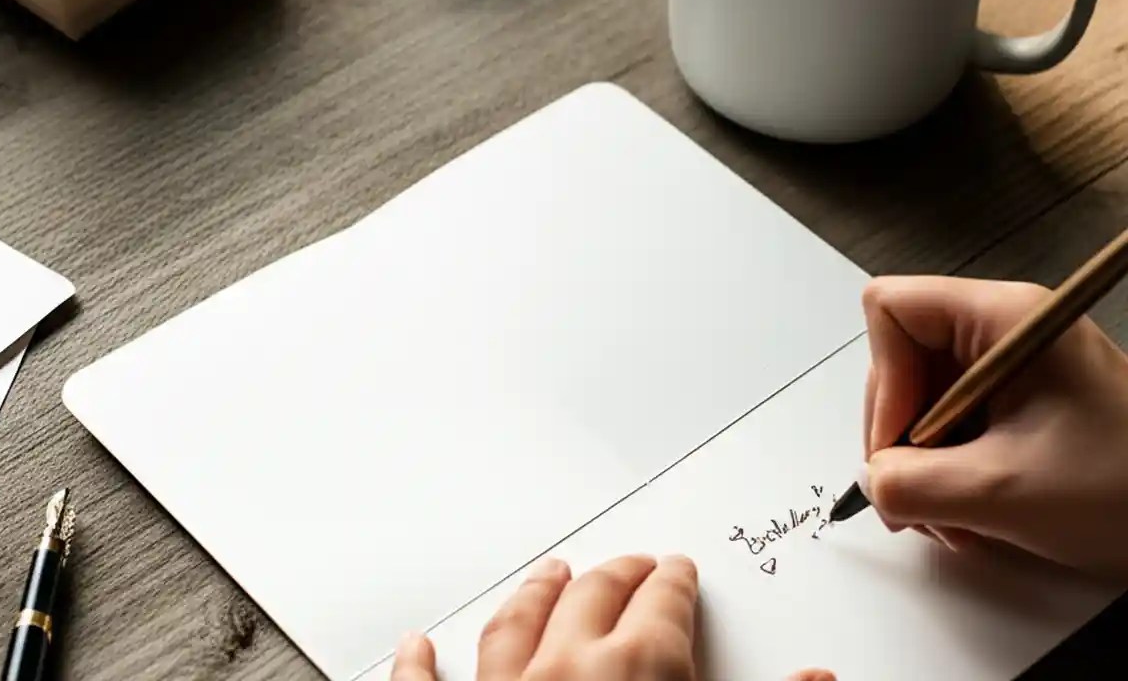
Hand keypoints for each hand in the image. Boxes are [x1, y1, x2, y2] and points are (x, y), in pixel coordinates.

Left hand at [390, 554, 835, 680]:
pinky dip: (420, 663)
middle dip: (617, 575)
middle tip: (631, 564)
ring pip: (514, 622)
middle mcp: (565, 668)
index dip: (674, 583)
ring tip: (549, 574)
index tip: (676, 571)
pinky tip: (417, 646)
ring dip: (534, 592)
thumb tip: (817, 680)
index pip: (663, 604)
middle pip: (593, 598)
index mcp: (641, 668)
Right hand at [861, 276, 1127, 577]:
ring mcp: (1010, 370)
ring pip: (919, 404)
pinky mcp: (1019, 406)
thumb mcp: (1002, 491)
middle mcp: (1002, 333)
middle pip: (898, 364)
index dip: (881, 379)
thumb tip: (868, 482)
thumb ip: (911, 483)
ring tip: (957, 517)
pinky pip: (950, 429)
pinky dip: (947, 476)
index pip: (891, 310)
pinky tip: (975, 513)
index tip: (901, 443)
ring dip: (922, 468)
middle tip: (915, 497)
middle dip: (899, 439)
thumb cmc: (1126, 487)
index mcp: (1003, 318)